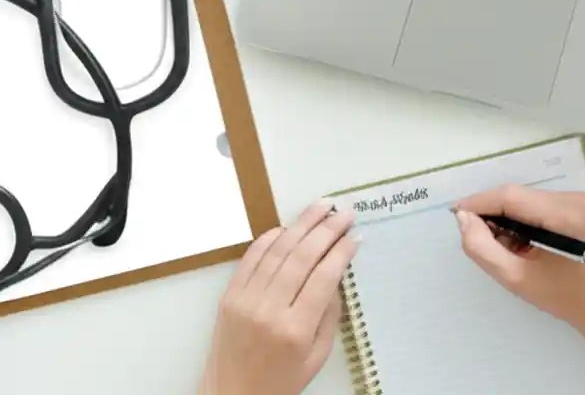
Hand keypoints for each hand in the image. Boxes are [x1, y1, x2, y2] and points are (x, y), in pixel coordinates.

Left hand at [199, 201, 358, 394]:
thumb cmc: (280, 382)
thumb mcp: (317, 358)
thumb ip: (329, 316)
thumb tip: (335, 276)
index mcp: (295, 330)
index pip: (323, 278)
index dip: (341, 253)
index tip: (355, 237)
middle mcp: (268, 309)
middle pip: (302, 257)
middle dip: (326, 230)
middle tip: (345, 212)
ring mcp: (245, 299)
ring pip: (277, 251)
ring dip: (300, 225)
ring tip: (321, 207)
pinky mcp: (229, 295)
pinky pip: (251, 258)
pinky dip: (269, 239)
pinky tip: (286, 227)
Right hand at [453, 185, 584, 331]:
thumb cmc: (564, 297)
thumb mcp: (516, 278)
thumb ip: (483, 248)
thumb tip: (463, 219)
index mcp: (565, 216)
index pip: (510, 196)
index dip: (478, 202)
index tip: (455, 215)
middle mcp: (575, 199)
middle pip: (518, 196)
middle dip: (493, 213)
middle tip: (480, 241)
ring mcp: (579, 200)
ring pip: (526, 198)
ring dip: (507, 217)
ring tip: (504, 247)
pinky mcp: (579, 205)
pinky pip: (538, 204)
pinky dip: (523, 218)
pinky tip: (523, 243)